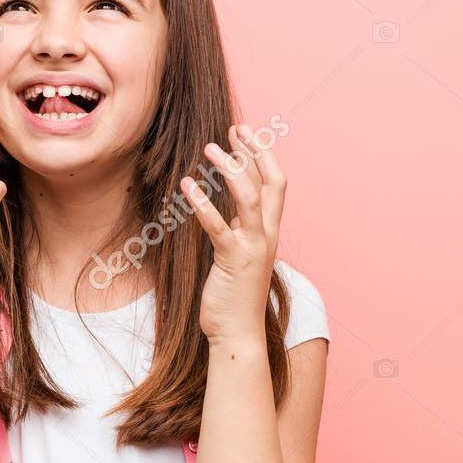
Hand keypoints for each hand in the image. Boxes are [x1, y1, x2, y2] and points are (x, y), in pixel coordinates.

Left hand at [180, 123, 285, 345]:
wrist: (238, 334)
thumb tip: (227, 206)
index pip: (275, 184)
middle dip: (255, 152)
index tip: (244, 133)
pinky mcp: (232, 260)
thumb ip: (238, 229)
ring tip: (210, 149)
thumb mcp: (238, 253)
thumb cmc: (234, 296)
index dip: (262, 155)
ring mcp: (253, 247)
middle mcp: (266, 236)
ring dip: (232, 169)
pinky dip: (203, 203)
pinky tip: (187, 186)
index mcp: (269, 232)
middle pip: (271, 183)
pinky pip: (219, 226)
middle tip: (234, 128)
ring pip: (250, 198)